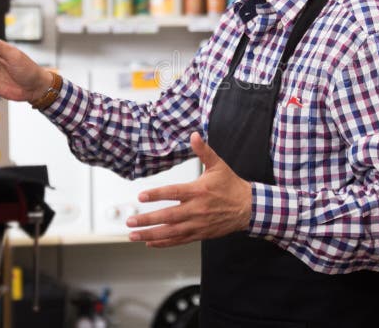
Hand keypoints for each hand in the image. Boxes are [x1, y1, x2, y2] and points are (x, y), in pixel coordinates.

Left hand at [126, 133, 251, 247]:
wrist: (248, 208)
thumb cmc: (231, 186)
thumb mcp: (218, 165)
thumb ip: (204, 151)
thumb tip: (194, 135)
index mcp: (198, 191)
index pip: (173, 193)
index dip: (156, 194)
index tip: (141, 196)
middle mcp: (196, 209)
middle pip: (168, 216)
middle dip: (147, 219)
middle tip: (131, 221)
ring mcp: (197, 224)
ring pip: (171, 232)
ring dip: (151, 234)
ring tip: (134, 235)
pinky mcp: (200, 234)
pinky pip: (179, 240)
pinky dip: (164, 243)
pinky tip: (150, 242)